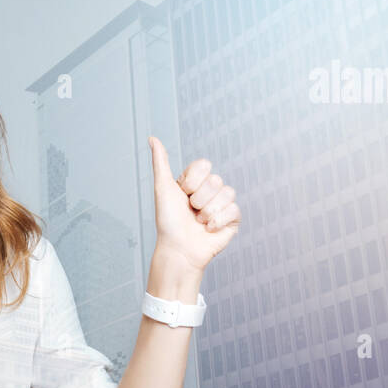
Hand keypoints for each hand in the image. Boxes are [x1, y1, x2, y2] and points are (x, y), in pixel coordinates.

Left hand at [147, 135, 239, 272]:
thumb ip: (160, 162)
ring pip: (227, 193)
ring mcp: (222, 204)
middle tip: (190, 211)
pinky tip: (208, 229)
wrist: (178, 249)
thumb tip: (152, 138)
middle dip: (199, 199)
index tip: (182, 193)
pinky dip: (218, 221)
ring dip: (208, 211)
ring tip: (198, 222)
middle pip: (215, 180)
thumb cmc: (168, 221)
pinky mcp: (232, 219)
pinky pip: (234, 209)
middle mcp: (210, 190)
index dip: (192, 180)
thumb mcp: (162, 189)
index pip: (204, 165)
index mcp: (195, 181)